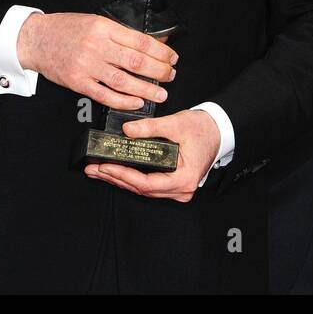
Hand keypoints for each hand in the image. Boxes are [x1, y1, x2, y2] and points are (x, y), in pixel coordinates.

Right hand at [16, 12, 175, 109]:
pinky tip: (136, 103)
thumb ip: (121, 34)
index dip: (161, 51)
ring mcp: (87, 65)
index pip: (141, 41)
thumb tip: (151, 43)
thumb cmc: (67, 29)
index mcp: (105, 28)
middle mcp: (97, 46)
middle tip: (170, 76)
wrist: (36, 38)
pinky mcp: (78, 82)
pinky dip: (123, 101)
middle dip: (159, 71)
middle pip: (136, 61)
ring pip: (123, 80)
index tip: (172, 58)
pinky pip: (105, 95)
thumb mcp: (97, 22)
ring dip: (146, 89)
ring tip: (160, 93)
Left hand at [84, 109, 221, 201]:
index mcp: (184, 178)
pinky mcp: (173, 184)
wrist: (219, 130)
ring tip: (99, 170)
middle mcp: (181, 189)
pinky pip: (149, 186)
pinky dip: (132, 179)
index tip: (105, 167)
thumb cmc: (204, 129)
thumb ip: (150, 128)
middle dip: (115, 178)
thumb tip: (126, 131)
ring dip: (120, 180)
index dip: (124, 176)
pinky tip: (117, 172)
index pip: (147, 183)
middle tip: (94, 169)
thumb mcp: (176, 124)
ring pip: (144, 189)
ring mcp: (177, 189)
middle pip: (142, 189)